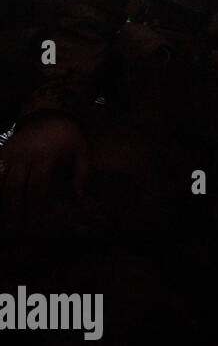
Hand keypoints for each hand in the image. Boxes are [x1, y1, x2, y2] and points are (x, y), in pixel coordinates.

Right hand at [0, 112, 87, 231]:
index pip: (37, 187)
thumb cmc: (68, 137)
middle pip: (14, 187)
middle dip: (12, 210)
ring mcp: (10, 152)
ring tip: (3, 222)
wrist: (48, 114)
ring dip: (0, 201)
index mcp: (46, 157)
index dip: (34, 206)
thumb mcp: (82, 152)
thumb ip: (82, 175)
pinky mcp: (1, 151)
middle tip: (12, 231)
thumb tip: (79, 198)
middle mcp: (24, 155)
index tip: (34, 224)